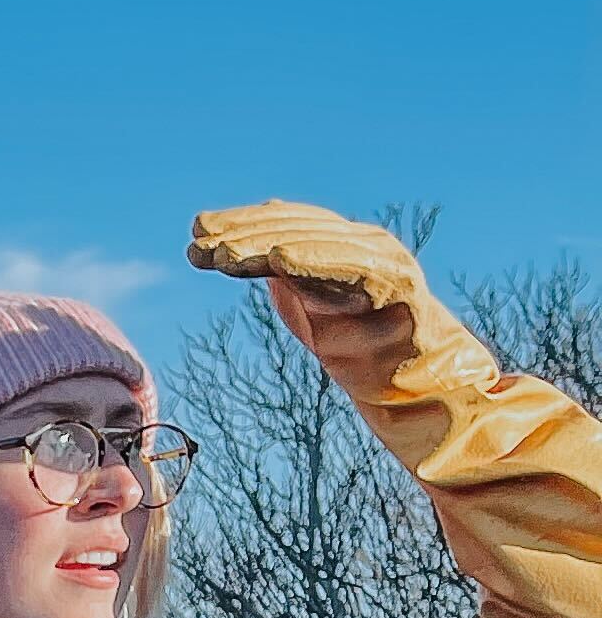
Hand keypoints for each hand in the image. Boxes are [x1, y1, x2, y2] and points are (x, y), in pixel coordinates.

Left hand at [186, 203, 436, 388]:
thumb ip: (286, 282)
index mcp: (340, 248)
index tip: (196, 235)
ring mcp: (382, 262)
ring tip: (225, 253)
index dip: (241, 226)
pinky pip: (352, 266)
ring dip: (268, 245)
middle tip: (199, 244)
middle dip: (244, 234)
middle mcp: (362, 246)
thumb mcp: (312, 314)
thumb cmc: (368, 355)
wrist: (422, 391)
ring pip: (317, 243)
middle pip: (296, 229)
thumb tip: (240, 253)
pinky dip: (315, 258)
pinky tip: (279, 258)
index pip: (285, 226)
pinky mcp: (398, 286)